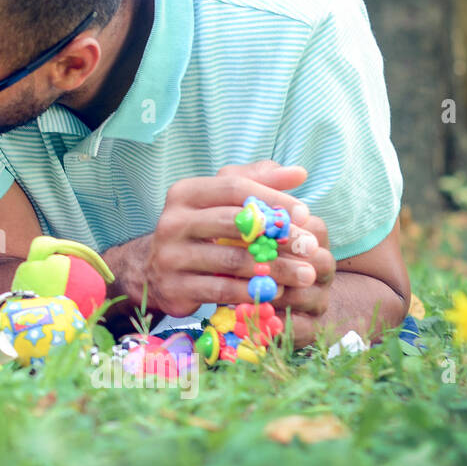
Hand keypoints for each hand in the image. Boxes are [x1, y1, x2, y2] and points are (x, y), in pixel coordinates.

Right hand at [129, 160, 328, 318]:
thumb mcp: (223, 201)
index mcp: (184, 193)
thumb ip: (258, 182)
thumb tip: (298, 173)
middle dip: (278, 237)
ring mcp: (169, 256)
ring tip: (306, 275)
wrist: (155, 272)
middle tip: (311, 248)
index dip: (272, 199)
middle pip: (233, 223)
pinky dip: (253, 292)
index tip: (305, 214)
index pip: (233, 187)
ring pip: (231, 261)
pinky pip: (222, 291)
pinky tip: (277, 292)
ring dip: (275, 269)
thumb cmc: (202, 231)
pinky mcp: (173, 288)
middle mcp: (171, 221)